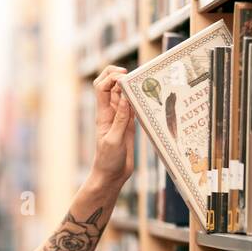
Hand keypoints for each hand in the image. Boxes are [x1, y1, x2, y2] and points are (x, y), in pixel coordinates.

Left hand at [93, 64, 135, 184]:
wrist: (111, 176)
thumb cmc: (108, 161)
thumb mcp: (114, 140)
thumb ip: (120, 119)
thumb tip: (125, 97)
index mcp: (103, 114)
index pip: (102, 87)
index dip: (111, 77)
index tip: (124, 77)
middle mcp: (111, 112)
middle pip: (111, 85)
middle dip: (119, 75)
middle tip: (134, 75)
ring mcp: (120, 117)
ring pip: (124, 94)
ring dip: (132, 87)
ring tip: (146, 83)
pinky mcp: (129, 124)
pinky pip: (134, 106)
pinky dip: (140, 100)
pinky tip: (149, 98)